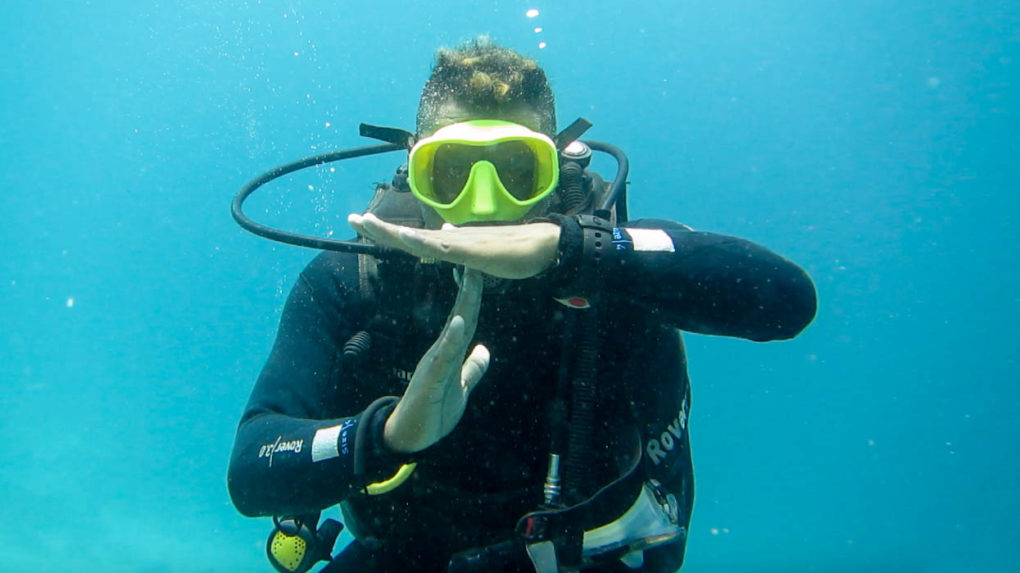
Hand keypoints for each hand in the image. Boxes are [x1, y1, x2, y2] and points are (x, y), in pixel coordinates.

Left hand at [348, 212, 559, 279]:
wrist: (542, 246)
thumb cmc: (512, 248)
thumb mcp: (477, 251)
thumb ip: (458, 243)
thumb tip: (444, 230)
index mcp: (449, 242)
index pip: (410, 237)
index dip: (385, 231)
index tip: (362, 224)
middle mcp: (450, 239)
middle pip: (407, 234)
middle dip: (378, 227)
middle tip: (351, 218)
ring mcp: (460, 243)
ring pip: (420, 238)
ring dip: (393, 231)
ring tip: (368, 224)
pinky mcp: (472, 251)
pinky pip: (443, 248)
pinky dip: (422, 241)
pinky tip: (405, 236)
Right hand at [383, 267, 489, 452]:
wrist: (407, 437)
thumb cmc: (432, 412)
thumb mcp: (459, 386)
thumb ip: (471, 368)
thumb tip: (483, 350)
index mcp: (449, 351)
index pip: (466, 315)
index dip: (474, 292)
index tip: (479, 265)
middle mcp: (441, 350)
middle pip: (461, 313)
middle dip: (470, 284)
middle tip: (473, 254)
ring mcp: (435, 362)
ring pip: (453, 328)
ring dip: (463, 302)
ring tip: (470, 276)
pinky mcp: (431, 379)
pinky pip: (443, 356)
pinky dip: (451, 338)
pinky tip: (458, 321)